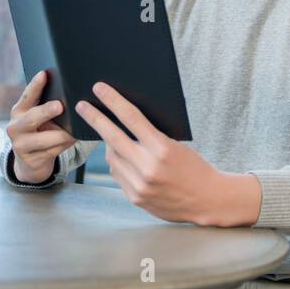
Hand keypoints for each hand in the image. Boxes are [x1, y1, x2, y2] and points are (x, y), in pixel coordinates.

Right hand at [6, 70, 75, 183]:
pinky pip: (52, 151)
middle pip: (32, 118)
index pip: (27, 96)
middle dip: (46, 111)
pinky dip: (65, 145)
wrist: (30, 161)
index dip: (35, 85)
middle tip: (59, 106)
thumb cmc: (40, 131)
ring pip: (44, 139)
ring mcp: (20, 145)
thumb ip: (47, 106)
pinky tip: (73, 140)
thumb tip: (70, 93)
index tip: (44, 74)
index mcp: (19, 111)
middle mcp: (15, 127)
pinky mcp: (30, 160)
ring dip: (62, 135)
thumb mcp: (39, 117)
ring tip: (75, 131)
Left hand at [77, 82, 260, 226]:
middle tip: (82, 106)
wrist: (207, 200)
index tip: (98, 88)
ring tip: (116, 139)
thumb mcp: (178, 145)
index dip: (113, 101)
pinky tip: (126, 160)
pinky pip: (118, 175)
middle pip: (112, 137)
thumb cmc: (195, 167)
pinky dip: (119, 164)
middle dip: (95, 119)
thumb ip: (151, 137)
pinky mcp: (136, 197)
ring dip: (111, 146)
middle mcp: (148, 167)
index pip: (131, 118)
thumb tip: (125, 123)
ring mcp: (140, 184)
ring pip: (112, 157)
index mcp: (162, 148)